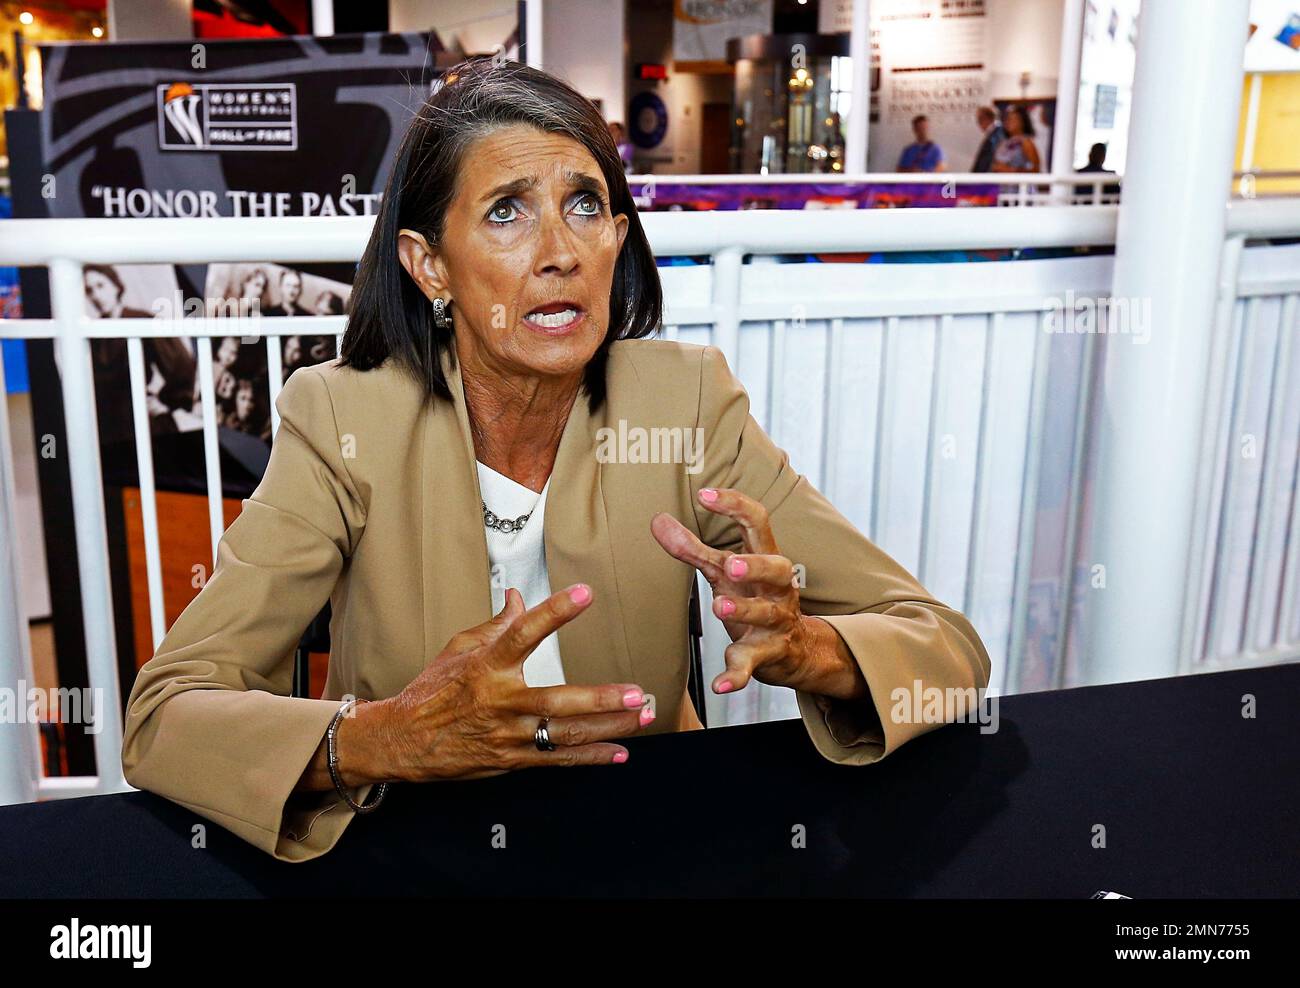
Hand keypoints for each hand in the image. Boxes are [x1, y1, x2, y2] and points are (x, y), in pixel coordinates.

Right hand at [349, 585, 652, 783]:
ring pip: (563, 734)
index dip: (554, 612)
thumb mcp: (458, 649)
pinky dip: (589, 758)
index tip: (584, 593)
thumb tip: (518, 597)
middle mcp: (499, 702)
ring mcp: (506, 735)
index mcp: (486, 667)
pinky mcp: (510, 759)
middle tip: (634, 692)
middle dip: (599, 699)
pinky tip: (618, 751)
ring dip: (606, 728)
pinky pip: (555, 760)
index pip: (523, 633)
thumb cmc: (431, 692)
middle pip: (556, 701)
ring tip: (639, 718)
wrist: (402, 742)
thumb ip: (496, 625)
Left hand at [651, 487, 814, 694]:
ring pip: (765, 615)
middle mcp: (776, 589)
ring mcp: (775, 623)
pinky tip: (721, 685)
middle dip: (754, 565)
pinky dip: (737, 677)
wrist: (794, 649)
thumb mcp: (724, 572)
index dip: (735, 506)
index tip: (705, 494)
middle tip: (729, 563)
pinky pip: (753, 666)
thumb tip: (657, 520)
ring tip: (720, 608)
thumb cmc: (754, 598)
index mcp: (765, 559)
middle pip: (776, 568)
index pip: (758, 523)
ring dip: (743, 611)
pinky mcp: (766, 655)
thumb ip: (692, 548)